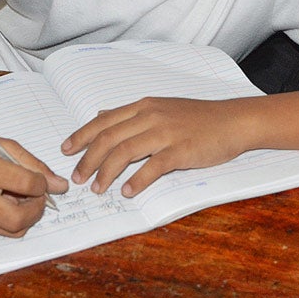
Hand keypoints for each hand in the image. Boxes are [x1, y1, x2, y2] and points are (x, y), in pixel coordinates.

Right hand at [0, 135, 67, 236]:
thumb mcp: (4, 146)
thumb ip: (33, 166)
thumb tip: (60, 186)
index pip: (26, 185)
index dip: (42, 184)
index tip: (42, 180)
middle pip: (19, 220)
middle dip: (37, 210)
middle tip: (38, 197)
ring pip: (12, 231)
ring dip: (25, 217)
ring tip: (19, 198)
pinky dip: (9, 220)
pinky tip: (4, 202)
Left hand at [62, 97, 247, 195]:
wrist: (233, 120)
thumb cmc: (198, 117)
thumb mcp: (161, 107)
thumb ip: (131, 113)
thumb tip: (102, 114)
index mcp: (144, 105)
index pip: (104, 121)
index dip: (81, 136)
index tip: (65, 150)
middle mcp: (151, 115)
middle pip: (109, 137)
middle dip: (88, 159)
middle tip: (78, 178)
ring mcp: (166, 132)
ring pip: (125, 151)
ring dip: (106, 172)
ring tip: (97, 189)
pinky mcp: (182, 150)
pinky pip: (153, 166)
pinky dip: (137, 180)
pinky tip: (127, 191)